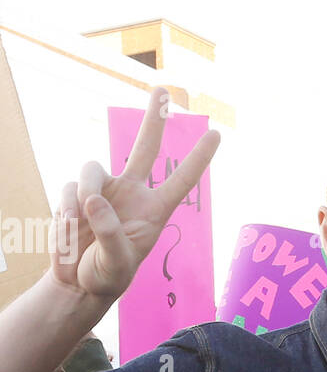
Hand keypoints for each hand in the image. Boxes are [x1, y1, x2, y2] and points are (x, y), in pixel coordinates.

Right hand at [52, 88, 219, 301]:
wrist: (77, 283)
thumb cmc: (107, 276)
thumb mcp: (116, 263)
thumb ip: (109, 232)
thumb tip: (94, 199)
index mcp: (154, 211)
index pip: (181, 180)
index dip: (198, 159)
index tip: (216, 134)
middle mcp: (132, 194)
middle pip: (145, 147)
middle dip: (153, 118)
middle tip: (162, 88)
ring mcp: (104, 191)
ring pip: (92, 168)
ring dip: (83, 191)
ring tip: (79, 220)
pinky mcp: (77, 195)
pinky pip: (69, 188)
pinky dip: (65, 207)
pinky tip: (69, 229)